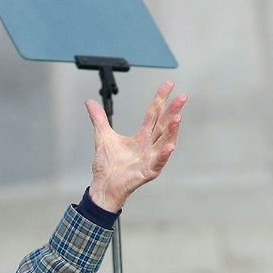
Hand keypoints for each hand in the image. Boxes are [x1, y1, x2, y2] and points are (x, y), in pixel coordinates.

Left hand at [86, 80, 184, 211]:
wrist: (103, 187)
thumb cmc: (107, 167)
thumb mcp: (103, 137)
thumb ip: (99, 119)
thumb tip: (90, 103)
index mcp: (141, 137)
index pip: (153, 114)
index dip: (160, 99)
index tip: (169, 85)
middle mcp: (148, 146)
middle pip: (163, 126)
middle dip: (172, 111)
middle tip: (182, 98)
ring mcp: (150, 159)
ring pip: (164, 142)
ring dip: (172, 131)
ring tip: (177, 118)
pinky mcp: (147, 172)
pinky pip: (158, 163)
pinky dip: (164, 155)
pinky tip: (170, 146)